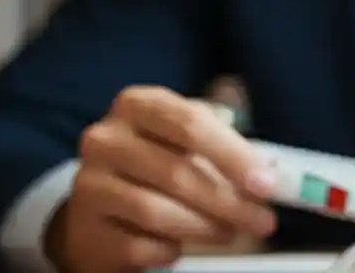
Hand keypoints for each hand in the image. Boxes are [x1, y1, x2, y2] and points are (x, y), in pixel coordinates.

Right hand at [46, 86, 279, 272]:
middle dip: (228, 200)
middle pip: (176, 171)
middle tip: (264, 221)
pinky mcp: (85, 230)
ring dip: (205, 227)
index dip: (233, 155)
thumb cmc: (159, 164)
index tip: (267, 184)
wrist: (99, 207)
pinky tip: (181, 247)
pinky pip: (138, 246)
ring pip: (155, 211)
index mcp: (138, 105)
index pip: (190, 124)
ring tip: (232, 233)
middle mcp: (105, 139)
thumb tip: (270, 171)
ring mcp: (88, 185)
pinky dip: (168, 250)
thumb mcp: (188, 140)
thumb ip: (226, 146)